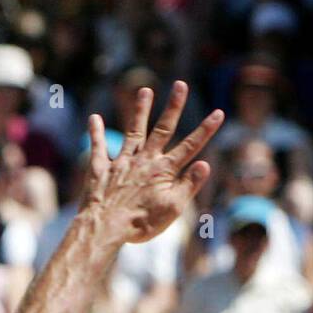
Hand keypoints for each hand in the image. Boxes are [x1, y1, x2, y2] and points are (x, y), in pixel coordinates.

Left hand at [79, 82, 222, 245]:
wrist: (105, 228)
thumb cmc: (141, 224)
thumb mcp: (172, 209)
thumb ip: (189, 185)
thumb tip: (205, 163)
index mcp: (163, 170)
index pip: (190, 147)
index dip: (205, 130)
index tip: (218, 112)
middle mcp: (144, 161)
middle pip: (162, 129)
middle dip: (173, 107)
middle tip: (180, 84)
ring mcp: (122, 163)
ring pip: (134, 131)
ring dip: (140, 110)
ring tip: (145, 90)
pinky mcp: (101, 169)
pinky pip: (99, 147)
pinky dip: (96, 132)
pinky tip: (94, 118)